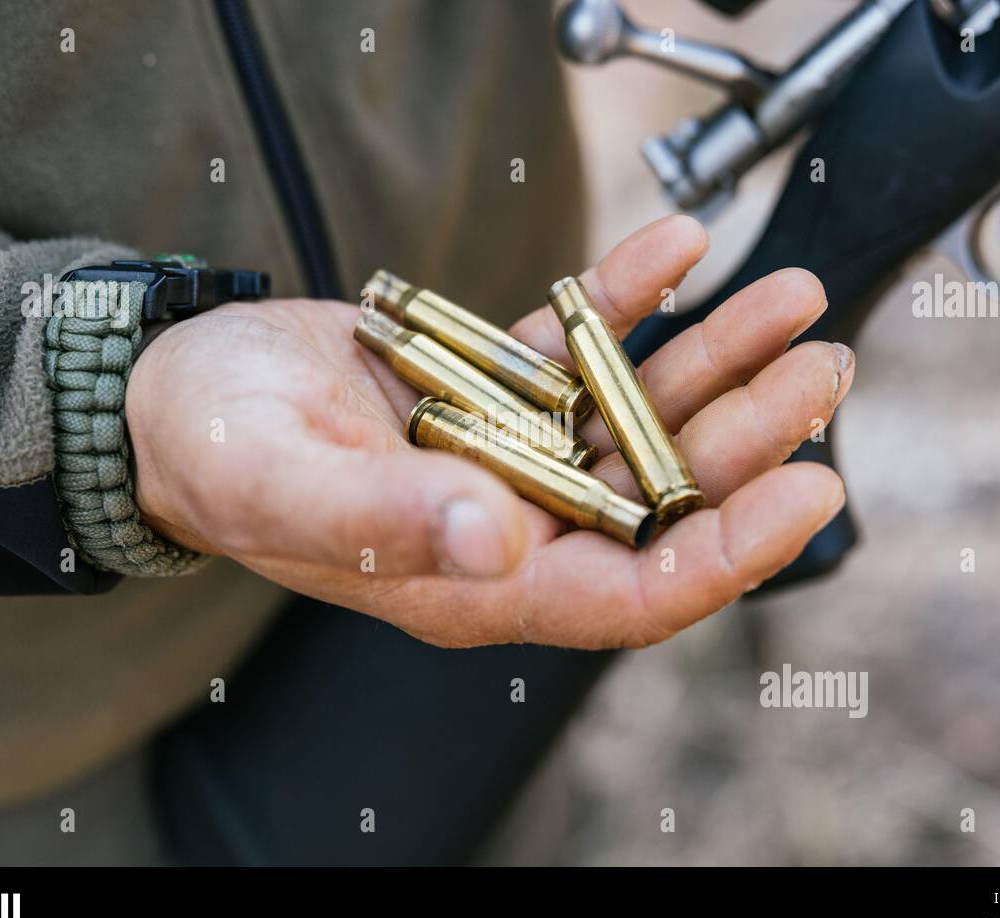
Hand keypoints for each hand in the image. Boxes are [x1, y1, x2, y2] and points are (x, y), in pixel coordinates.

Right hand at [126, 216, 851, 648]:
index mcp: (479, 581)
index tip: (810, 492)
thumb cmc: (215, 456)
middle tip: (823, 364)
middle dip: (750, 433)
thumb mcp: (285, 486)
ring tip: (792, 298)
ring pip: (638, 413)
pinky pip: (579, 342)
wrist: (177, 395)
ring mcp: (511, 451)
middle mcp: (515, 524)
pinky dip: (628, 295)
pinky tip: (681, 245)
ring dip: (716, 357)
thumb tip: (499, 544)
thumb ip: (383, 523)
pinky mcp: (494, 384)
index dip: (728, 553)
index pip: (632, 590)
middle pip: (661, 492)